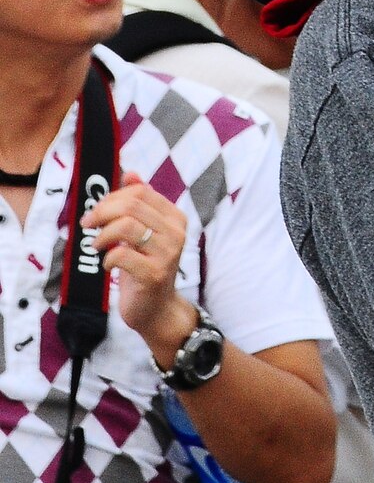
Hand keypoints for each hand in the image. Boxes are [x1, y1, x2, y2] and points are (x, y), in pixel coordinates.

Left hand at [86, 175, 193, 358]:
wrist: (157, 309)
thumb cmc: (146, 267)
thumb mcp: (144, 233)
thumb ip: (140, 204)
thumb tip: (130, 173)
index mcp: (175, 217)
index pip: (140, 192)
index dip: (112, 198)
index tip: (96, 213)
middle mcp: (176, 232)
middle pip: (132, 206)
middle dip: (102, 212)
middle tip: (88, 226)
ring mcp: (167, 253)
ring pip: (126, 226)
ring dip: (102, 235)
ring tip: (97, 246)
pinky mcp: (153, 275)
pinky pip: (121, 256)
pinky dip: (107, 259)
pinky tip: (108, 265)